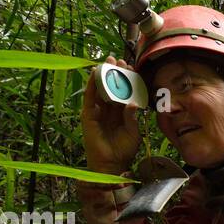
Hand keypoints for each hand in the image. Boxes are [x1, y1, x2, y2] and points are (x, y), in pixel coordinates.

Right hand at [82, 55, 140, 174]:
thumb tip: (134, 103)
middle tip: (121, 60)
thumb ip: (132, 117)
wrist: (111, 164)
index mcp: (120, 113)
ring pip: (101, 89)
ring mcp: (97, 111)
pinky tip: (96, 73)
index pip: (124, 93)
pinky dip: (92, 84)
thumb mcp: (132, 132)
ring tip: (110, 61)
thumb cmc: (123, 150)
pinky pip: (90, 96)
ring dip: (105, 74)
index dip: (128, 81)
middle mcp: (108, 110)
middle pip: (112, 87)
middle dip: (116, 73)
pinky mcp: (88, 115)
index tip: (133, 68)